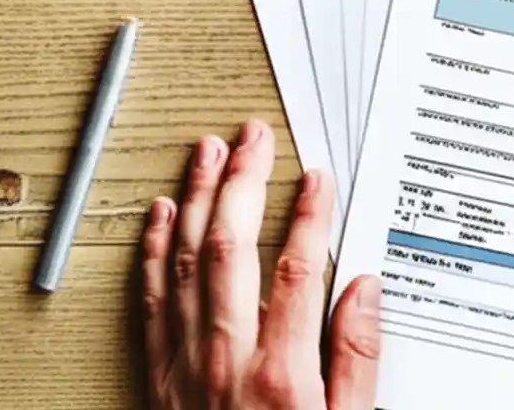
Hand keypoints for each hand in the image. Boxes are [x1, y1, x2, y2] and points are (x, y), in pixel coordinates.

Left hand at [139, 119, 381, 408]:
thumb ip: (356, 360)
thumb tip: (362, 291)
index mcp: (281, 373)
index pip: (295, 267)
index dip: (309, 213)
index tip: (318, 176)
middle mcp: (225, 359)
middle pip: (232, 248)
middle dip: (245, 182)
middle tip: (255, 138)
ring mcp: (184, 364)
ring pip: (185, 261)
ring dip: (198, 199)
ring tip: (209, 153)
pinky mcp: (158, 375)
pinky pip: (151, 298)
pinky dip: (154, 250)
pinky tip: (164, 214)